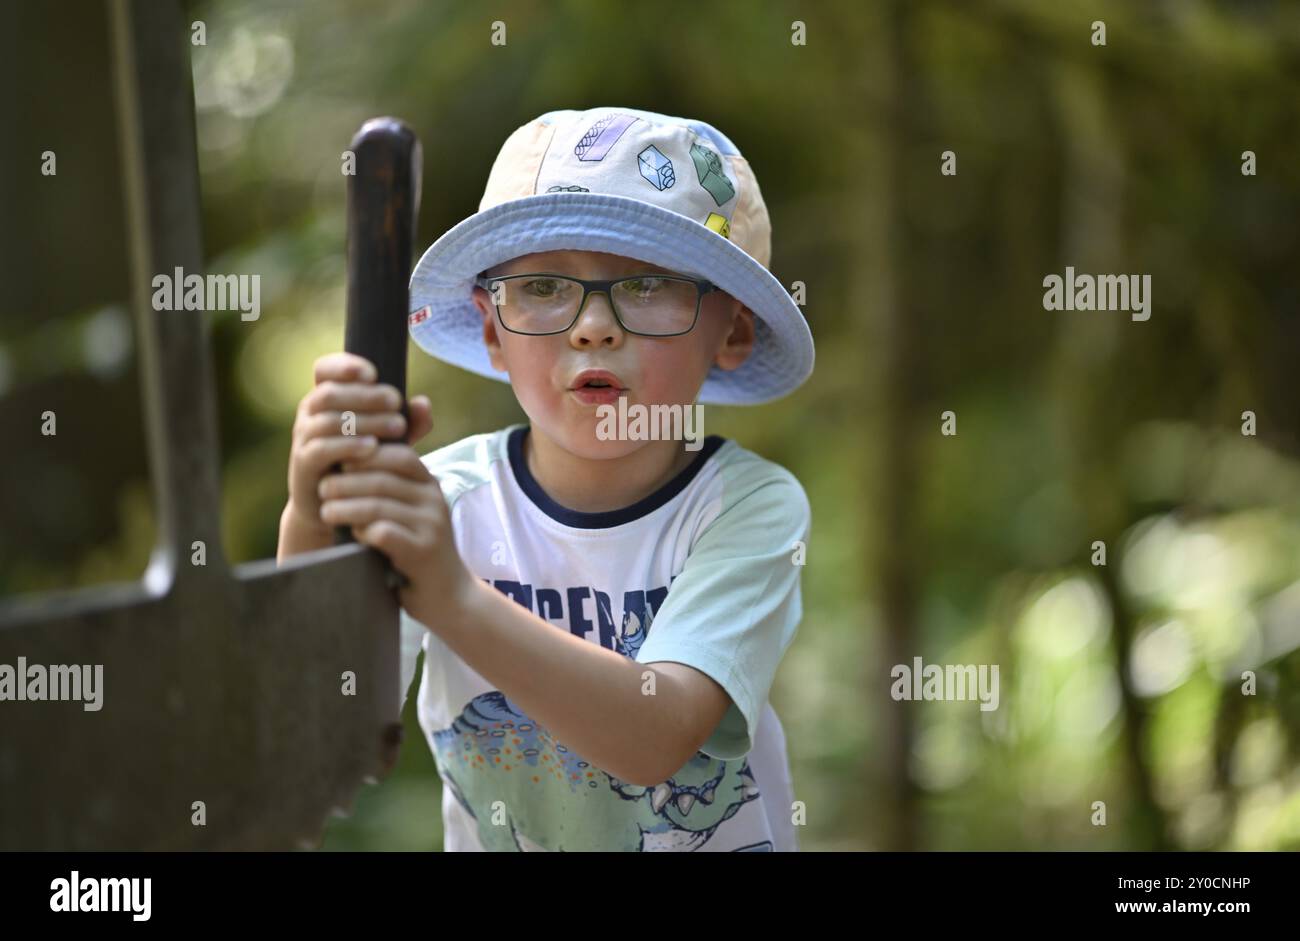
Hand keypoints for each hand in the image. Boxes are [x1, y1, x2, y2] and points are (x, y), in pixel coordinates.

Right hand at [285, 352, 431, 533]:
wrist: (334, 505)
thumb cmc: (363, 463)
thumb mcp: (389, 440)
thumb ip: (408, 422)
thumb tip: (424, 404)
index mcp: (326, 399)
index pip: (324, 369)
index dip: (344, 365)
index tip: (374, 373)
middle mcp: (309, 414)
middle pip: (330, 392)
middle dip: (366, 395)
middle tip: (397, 402)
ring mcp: (303, 439)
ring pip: (328, 420)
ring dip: (365, 420)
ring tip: (397, 426)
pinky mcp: (303, 465)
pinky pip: (321, 449)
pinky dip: (348, 446)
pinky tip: (372, 447)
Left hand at [316, 440, 475, 629]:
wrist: (450, 595)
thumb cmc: (418, 550)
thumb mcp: (411, 513)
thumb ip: (390, 491)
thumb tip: (345, 464)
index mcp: (430, 486)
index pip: (399, 455)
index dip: (367, 455)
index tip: (338, 462)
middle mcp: (434, 501)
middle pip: (383, 480)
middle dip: (347, 482)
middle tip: (322, 489)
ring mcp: (431, 526)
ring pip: (379, 506)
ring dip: (347, 508)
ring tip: (326, 512)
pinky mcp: (423, 551)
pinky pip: (384, 533)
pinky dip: (363, 532)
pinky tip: (353, 536)